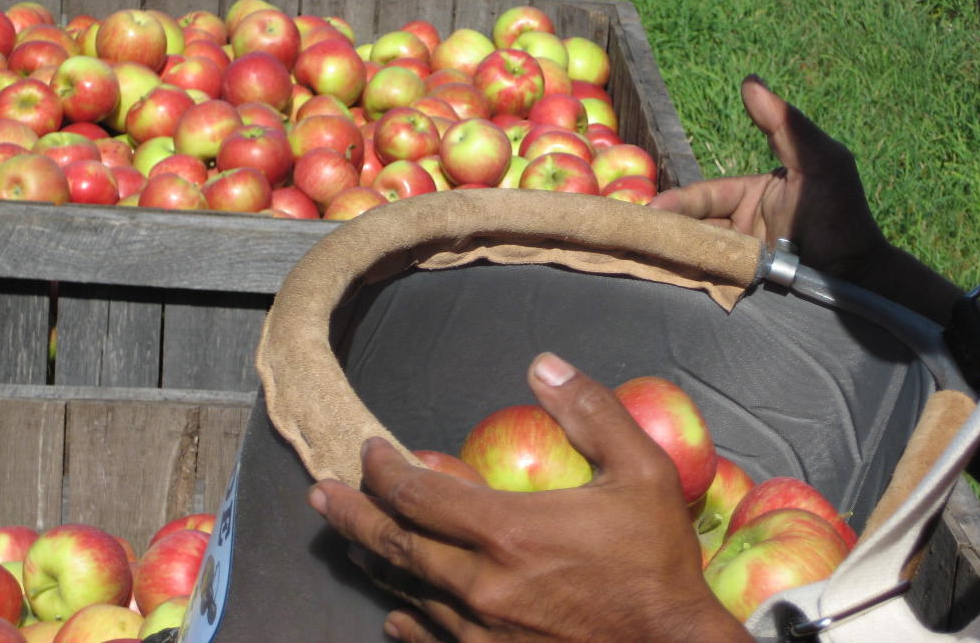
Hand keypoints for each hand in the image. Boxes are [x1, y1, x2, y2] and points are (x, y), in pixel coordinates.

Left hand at [308, 353, 750, 641]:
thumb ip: (591, 412)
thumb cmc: (657, 566)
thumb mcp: (643, 472)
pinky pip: (431, 640)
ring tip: (346, 539)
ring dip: (371, 558)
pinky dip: (406, 620)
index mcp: (507, 531)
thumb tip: (544, 365)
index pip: (418, 493)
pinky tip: (394, 613)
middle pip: (394, 542)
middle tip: (321, 493)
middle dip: (352, 512)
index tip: (370, 450)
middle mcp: (479, 584)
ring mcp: (480, 631)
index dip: (383, 468)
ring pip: (407, 591)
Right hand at [650, 75, 885, 280]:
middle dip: (666, 231)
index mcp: (753, 194)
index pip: (704, 197)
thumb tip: (749, 81)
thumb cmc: (841, 216)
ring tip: (646, 262)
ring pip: (696, 254)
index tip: (653, 210)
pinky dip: (687, 281)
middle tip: (638, 239)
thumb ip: (785, 125)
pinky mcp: (741, 289)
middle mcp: (742, 226)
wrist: (859, 279)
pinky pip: (708, 281)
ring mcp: (741, 260)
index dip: (678, 203)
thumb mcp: (820, 162)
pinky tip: (667, 282)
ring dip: (672, 257)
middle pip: (693, 227)